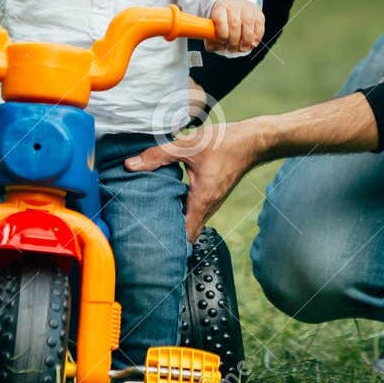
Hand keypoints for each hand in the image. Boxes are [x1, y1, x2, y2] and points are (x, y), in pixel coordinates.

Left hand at [125, 118, 262, 241]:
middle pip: (189, 232)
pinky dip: (185, 211)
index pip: (186, 235)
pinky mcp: (216, 194)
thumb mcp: (187, 146)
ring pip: (194, 221)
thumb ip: (158, 156)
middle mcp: (209, 206)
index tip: (152, 242)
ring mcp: (214, 201)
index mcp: (202, 200)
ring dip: (178, 222)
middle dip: (170, 235)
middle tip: (147, 232)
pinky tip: (171, 200)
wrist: (254, 140)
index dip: (170, 242)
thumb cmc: (224, 143)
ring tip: (154, 218)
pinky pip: (199, 211)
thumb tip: (130, 165)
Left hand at [206, 0, 264, 52]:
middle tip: (231, 49)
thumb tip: (217, 47)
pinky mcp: (259, 15)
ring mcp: (249, 10)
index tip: (222, 42)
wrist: (234, 5)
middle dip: (233, 42)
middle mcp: (235, 7)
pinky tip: (249, 44)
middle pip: (235, 26)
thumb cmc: (223, 20)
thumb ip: (211, 39)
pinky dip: (255, 41)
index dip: (222, 35)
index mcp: (220, 8)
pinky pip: (259, 31)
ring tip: (241, 48)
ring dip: (245, 44)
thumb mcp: (212, 26)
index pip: (220, 21)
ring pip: (248, 30)